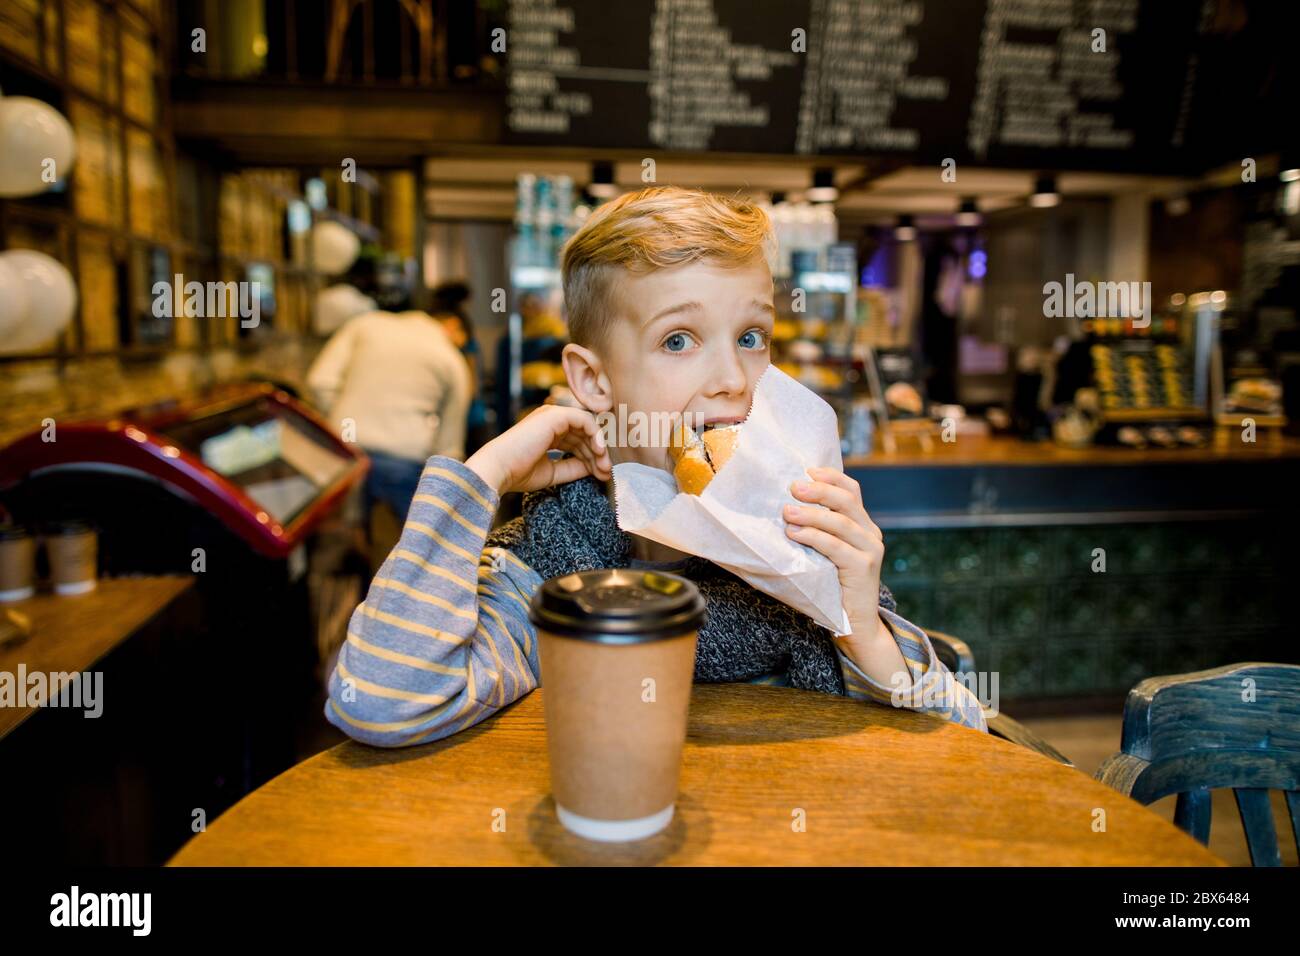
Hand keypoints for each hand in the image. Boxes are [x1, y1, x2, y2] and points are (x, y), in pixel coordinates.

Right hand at [466, 404, 611, 495]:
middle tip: (607, 473)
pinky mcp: (556, 415)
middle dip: (598, 455)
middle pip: (585, 435)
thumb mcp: (553, 472)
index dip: (592, 458)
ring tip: (605, 467)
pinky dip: (596, 435)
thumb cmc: (519, 473)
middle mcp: (551, 421)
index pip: (577, 442)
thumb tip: (596, 467)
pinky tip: (599, 452)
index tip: (601, 475)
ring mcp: (553, 415)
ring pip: (588, 428)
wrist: (500, 469)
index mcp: (548, 433)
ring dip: (599, 447)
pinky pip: (585, 420)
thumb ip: (574, 467)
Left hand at [783, 466, 889, 641]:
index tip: (807, 470)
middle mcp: (871, 534)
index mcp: (863, 525)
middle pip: (847, 501)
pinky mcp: (864, 569)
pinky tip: (795, 534)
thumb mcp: (826, 553)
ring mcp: (870, 551)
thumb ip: (817, 532)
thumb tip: (783, 508)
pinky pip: (836, 547)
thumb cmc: (832, 587)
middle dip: (819, 491)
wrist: (855, 626)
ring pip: (841, 523)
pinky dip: (814, 537)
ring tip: (787, 512)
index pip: (852, 491)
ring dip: (811, 515)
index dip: (831, 477)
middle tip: (793, 487)